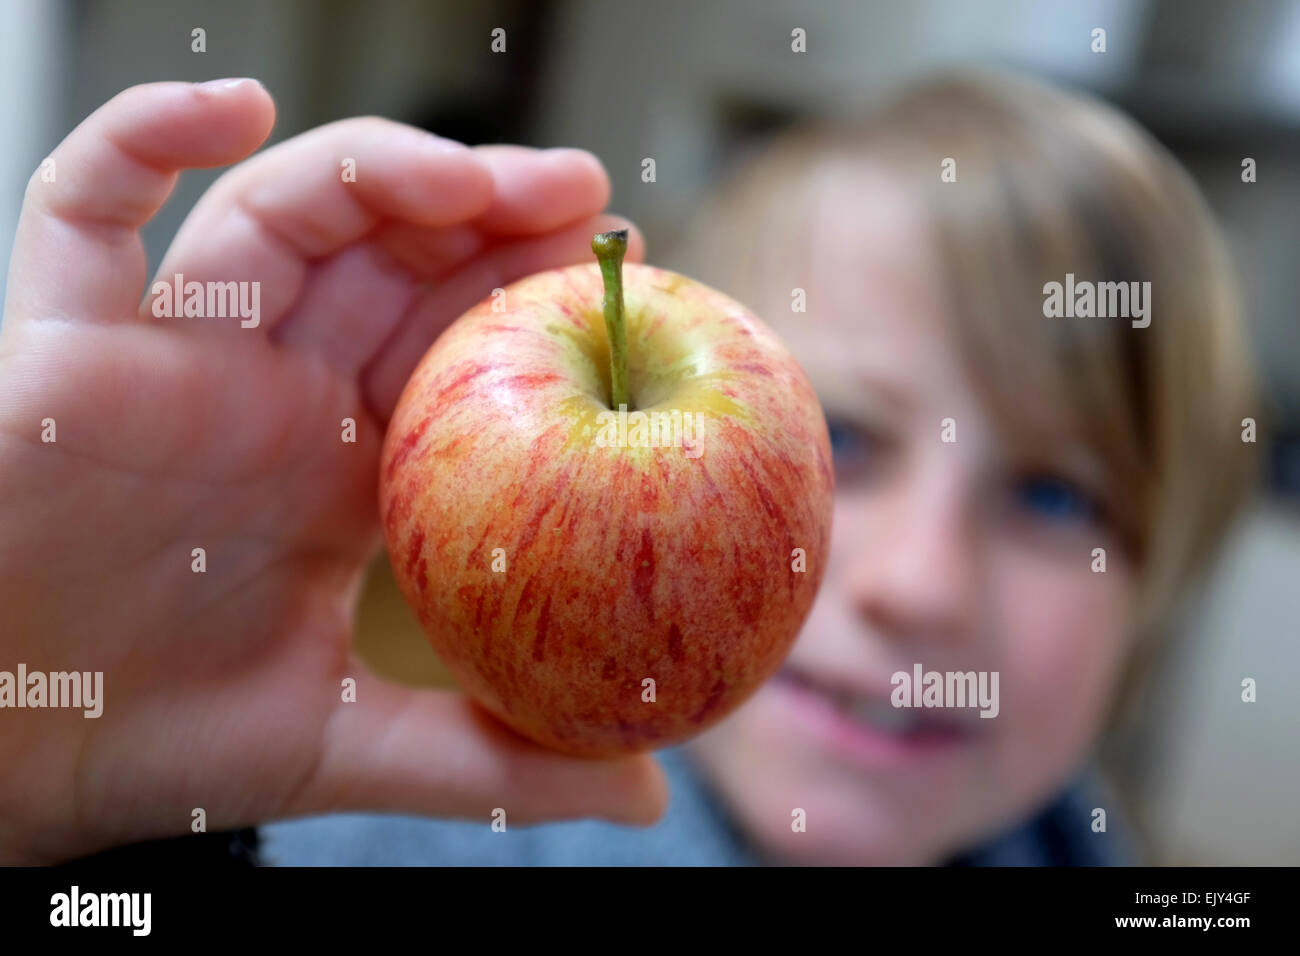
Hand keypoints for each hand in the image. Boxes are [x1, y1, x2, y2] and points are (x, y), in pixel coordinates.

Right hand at [0, 78, 666, 863]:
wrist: (11, 759)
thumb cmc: (170, 739)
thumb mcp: (357, 744)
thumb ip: (496, 761)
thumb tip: (645, 789)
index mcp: (347, 461)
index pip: (458, 349)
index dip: (532, 303)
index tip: (623, 280)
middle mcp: (270, 391)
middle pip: (390, 260)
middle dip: (484, 212)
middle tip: (584, 196)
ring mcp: (173, 356)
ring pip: (274, 216)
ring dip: (370, 171)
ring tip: (471, 175)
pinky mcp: (64, 344)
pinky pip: (82, 208)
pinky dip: (141, 139)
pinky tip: (233, 108)